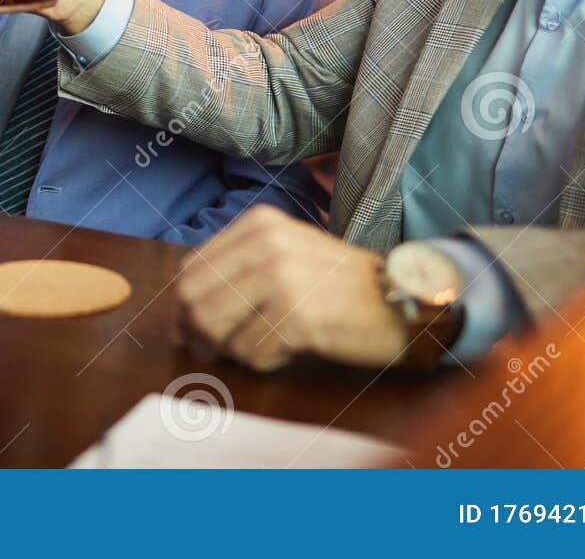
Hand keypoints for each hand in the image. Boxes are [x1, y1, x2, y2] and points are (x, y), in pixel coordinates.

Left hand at [175, 206, 407, 370]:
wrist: (402, 300)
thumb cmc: (341, 284)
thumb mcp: (287, 252)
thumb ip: (237, 267)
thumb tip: (183, 306)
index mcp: (259, 224)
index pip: (190, 268)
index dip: (186, 305)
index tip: (191, 330)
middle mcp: (266, 244)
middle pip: (193, 299)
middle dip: (201, 332)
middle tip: (225, 346)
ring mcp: (281, 278)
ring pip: (215, 328)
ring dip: (234, 348)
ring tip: (266, 344)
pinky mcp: (296, 316)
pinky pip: (250, 352)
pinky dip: (264, 361)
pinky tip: (291, 350)